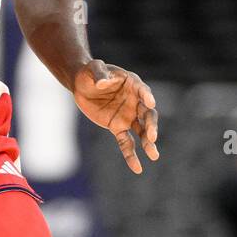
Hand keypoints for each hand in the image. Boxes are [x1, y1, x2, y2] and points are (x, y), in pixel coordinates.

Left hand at [73, 59, 158, 174]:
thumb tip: (102, 83)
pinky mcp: (117, 127)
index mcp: (133, 84)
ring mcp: (128, 116)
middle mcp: (135, 101)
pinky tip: (137, 168)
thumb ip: (99, 74)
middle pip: (147, 115)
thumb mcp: (93, 68)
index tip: (151, 103)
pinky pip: (126, 142)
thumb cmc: (90, 72)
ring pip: (141, 131)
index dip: (147, 96)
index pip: (143, 91)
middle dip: (151, 125)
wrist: (82, 85)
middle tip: (152, 136)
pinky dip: (131, 155)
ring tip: (154, 155)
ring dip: (148, 143)